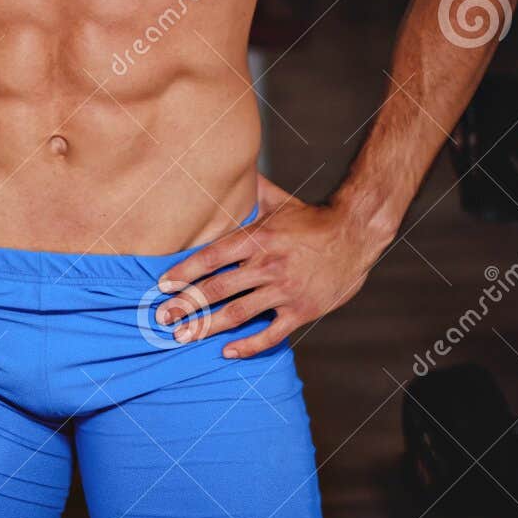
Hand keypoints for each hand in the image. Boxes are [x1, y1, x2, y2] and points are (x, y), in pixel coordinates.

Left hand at [154, 178, 380, 357]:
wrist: (355, 235)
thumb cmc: (311, 219)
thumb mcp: (278, 201)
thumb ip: (249, 190)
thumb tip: (223, 166)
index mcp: (259, 238)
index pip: (212, 257)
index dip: (185, 271)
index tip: (162, 284)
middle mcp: (269, 265)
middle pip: (218, 289)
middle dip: (186, 305)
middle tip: (161, 317)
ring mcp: (285, 291)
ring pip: (238, 314)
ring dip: (206, 327)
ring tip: (183, 336)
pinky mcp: (302, 311)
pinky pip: (271, 334)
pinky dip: (248, 346)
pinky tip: (227, 352)